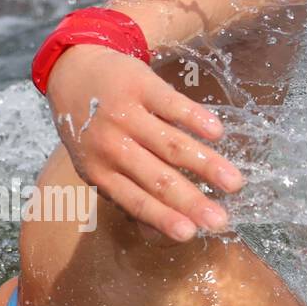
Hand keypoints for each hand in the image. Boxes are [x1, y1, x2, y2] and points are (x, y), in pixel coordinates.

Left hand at [45, 44, 244, 241]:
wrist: (73, 72)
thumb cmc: (90, 128)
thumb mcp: (95, 165)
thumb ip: (124, 195)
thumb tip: (155, 233)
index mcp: (99, 172)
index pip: (135, 200)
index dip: (163, 217)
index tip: (190, 233)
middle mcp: (111, 146)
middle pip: (158, 178)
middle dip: (191, 201)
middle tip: (220, 219)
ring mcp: (125, 115)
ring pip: (170, 145)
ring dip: (206, 164)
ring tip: (234, 183)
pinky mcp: (139, 86)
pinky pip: (172, 105)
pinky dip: (195, 119)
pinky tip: (217, 134)